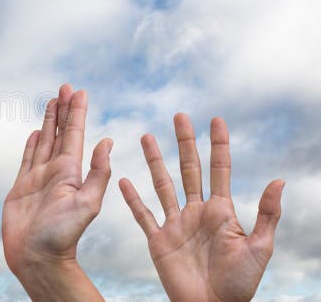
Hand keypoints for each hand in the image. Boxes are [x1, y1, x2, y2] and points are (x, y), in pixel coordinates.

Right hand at [2, 84, 109, 301]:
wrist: (37, 257)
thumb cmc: (62, 236)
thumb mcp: (87, 204)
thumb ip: (98, 173)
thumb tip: (107, 141)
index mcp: (72, 172)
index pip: (75, 134)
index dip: (76, 112)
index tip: (79, 91)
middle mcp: (57, 171)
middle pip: (61, 132)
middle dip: (64, 109)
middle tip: (65, 87)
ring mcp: (39, 178)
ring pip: (45, 141)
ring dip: (49, 120)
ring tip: (52, 101)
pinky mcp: (22, 187)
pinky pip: (28, 158)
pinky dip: (32, 143)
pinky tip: (36, 132)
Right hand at [119, 114, 284, 301]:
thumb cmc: (240, 283)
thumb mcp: (260, 247)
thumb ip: (267, 214)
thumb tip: (278, 180)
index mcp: (221, 211)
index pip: (219, 169)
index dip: (218, 145)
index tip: (216, 120)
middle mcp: (196, 212)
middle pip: (189, 168)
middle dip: (185, 142)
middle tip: (180, 116)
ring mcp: (175, 224)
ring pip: (162, 184)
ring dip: (155, 160)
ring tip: (147, 136)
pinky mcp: (158, 240)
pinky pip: (142, 214)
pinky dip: (132, 198)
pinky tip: (122, 180)